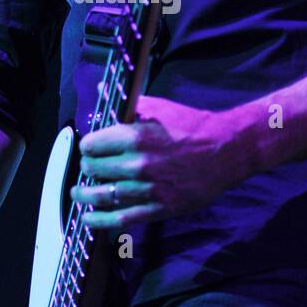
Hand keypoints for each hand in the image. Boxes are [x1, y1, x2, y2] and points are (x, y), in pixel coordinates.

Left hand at [69, 94, 250, 227]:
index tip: (90, 147)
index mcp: (135, 136)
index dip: (88, 145)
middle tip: (90, 167)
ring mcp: (148, 189)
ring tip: (79, 192)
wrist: (227, 151)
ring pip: (103, 195)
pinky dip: (101, 221)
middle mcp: (138, 164)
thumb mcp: (159, 107)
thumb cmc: (193, 126)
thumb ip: (127, 103)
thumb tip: (103, 86)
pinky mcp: (159, 208)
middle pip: (94, 169)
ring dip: (86, 194)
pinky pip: (122, 218)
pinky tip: (90, 219)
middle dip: (88, 167)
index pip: (92, 144)